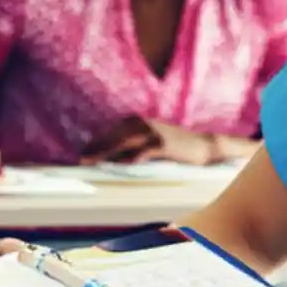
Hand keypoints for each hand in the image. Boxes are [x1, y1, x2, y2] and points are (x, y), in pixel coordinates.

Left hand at [80, 115, 222, 165]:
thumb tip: (113, 157)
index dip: (97, 142)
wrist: (203, 146)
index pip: (113, 131)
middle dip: (97, 147)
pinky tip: (119, 165)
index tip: (84, 154)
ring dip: (107, 152)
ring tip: (94, 162)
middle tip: (82, 160)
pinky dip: (129, 158)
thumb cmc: (177, 147)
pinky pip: (142, 152)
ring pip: (124, 141)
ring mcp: (154, 133)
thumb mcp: (154, 141)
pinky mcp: (163, 144)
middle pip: (115, 135)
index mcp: (140, 121)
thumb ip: (135, 146)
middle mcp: (145, 124)